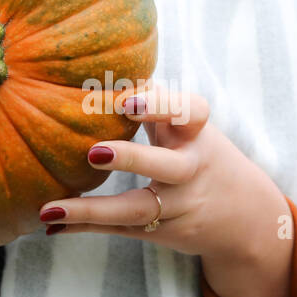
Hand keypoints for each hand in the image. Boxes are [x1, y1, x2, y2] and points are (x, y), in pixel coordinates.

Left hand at [37, 87, 294, 296]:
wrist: (245, 216)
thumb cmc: (201, 154)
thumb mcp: (190, 126)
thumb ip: (156, 102)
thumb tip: (108, 65)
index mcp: (197, 133)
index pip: (188, 112)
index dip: (159, 106)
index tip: (126, 102)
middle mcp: (191, 169)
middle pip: (166, 166)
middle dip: (132, 159)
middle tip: (93, 152)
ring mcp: (179, 205)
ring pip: (136, 209)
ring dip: (91, 209)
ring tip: (50, 208)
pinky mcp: (164, 231)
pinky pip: (121, 229)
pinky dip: (85, 226)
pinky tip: (52, 224)